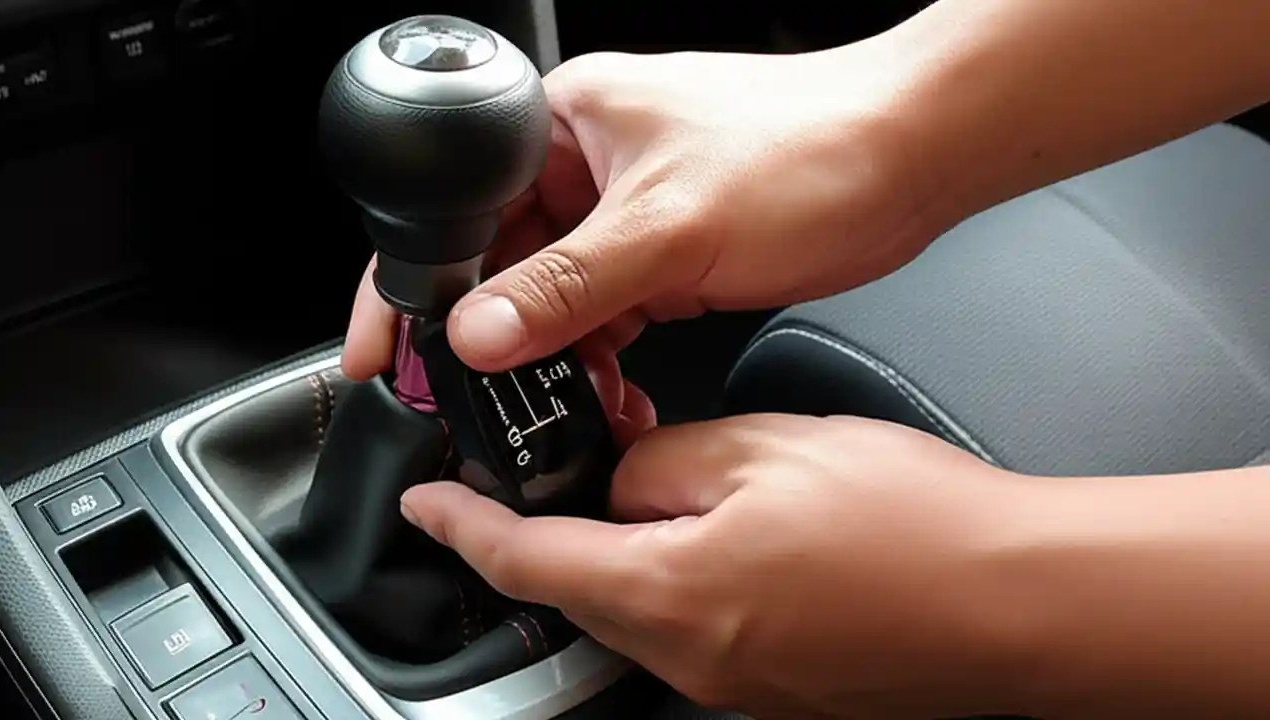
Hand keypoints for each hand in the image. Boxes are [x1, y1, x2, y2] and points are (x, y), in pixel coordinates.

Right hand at [341, 38, 945, 432]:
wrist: (910, 158)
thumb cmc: (808, 147)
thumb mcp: (668, 227)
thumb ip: (566, 289)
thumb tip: (478, 336)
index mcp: (564, 124)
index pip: (457, 210)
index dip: (412, 285)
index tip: (384, 350)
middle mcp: (586, 165)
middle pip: (500, 264)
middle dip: (487, 337)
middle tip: (467, 401)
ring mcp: (627, 213)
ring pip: (554, 298)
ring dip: (550, 356)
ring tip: (547, 408)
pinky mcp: (666, 253)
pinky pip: (605, 314)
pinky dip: (599, 357)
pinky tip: (603, 392)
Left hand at [399, 415, 1036, 718]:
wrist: (1020, 601)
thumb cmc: (912, 524)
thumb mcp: (762, 447)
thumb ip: (662, 462)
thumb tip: (624, 481)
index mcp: (670, 593)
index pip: (525, 561)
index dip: (463, 527)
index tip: (426, 504)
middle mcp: (693, 659)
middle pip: (582, 589)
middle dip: (554, 530)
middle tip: (560, 471)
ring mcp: (739, 685)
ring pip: (644, 607)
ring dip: (630, 553)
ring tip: (675, 490)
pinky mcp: (781, 688)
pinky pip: (701, 629)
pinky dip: (687, 581)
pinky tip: (737, 539)